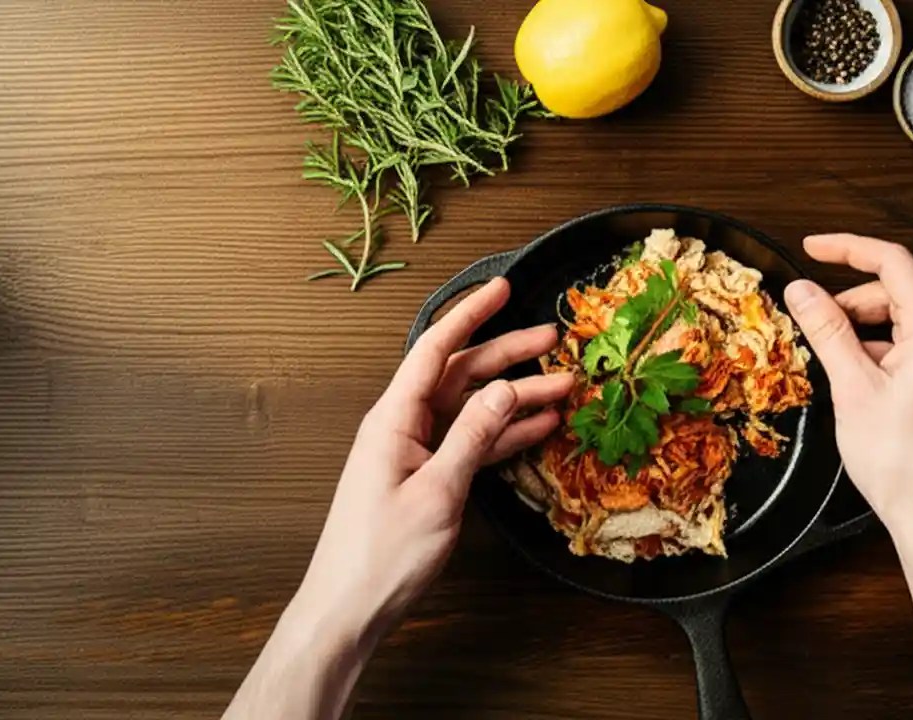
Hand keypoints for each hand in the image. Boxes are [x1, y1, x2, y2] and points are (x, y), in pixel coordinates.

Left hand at [289, 278, 572, 641]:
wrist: (350, 607)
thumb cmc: (382, 554)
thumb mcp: (437, 491)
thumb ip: (473, 436)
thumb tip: (506, 390)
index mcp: (393, 418)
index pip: (436, 350)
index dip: (470, 315)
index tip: (502, 288)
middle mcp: (403, 426)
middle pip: (461, 375)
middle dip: (508, 355)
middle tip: (552, 339)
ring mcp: (416, 451)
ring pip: (472, 409)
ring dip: (516, 399)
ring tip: (563, 388)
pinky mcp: (428, 477)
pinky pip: (471, 442)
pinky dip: (504, 434)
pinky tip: (538, 428)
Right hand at [784, 234, 912, 543]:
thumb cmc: (904, 464)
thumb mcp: (853, 389)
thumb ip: (827, 330)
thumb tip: (803, 291)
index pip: (893, 263)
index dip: (847, 249)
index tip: (812, 247)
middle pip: (900, 293)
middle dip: (854, 306)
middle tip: (817, 330)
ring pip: (909, 321)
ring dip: (870, 334)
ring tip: (845, 374)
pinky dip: (890, 353)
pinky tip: (869, 386)